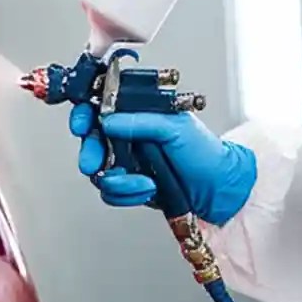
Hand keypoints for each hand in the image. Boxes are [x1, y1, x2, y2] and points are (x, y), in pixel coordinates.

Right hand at [69, 103, 256, 225]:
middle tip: (94, 163)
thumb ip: (141, 120)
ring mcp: (128, 161)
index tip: (82, 124)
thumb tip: (109, 119)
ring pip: (100, 170)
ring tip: (142, 182)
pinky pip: (111, 192)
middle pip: (92, 141)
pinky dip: (126, 193)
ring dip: (118, 180)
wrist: (219, 191)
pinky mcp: (130, 185)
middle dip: (92, 153)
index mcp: (140, 114)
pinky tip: (146, 189)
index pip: (102, 107)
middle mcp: (130, 136)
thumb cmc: (206, 153)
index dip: (86, 114)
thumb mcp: (177, 128)